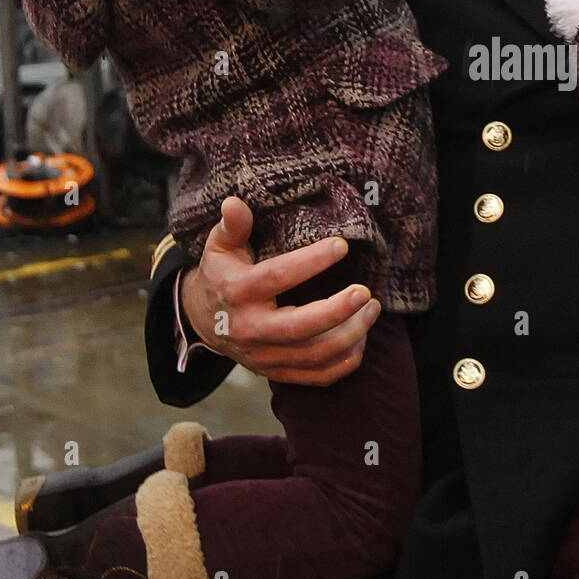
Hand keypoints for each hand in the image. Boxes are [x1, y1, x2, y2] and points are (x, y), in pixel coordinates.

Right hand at [179, 196, 379, 385]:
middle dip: (336, 311)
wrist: (205, 322)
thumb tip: (235, 201)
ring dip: (349, 335)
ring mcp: (264, 356)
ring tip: (372, 309)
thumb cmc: (223, 275)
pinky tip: (362, 338)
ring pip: (313, 355)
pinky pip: (317, 377)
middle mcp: (250, 329)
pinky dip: (344, 362)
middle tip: (366, 292)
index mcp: (237, 292)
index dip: (311, 262)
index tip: (342, 245)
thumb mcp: (219, 247)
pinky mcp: (277, 373)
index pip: (277, 277)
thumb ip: (232, 226)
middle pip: (298, 327)